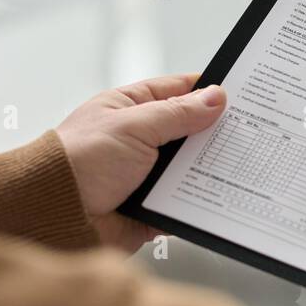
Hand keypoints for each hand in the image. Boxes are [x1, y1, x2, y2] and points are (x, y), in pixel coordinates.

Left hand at [56, 74, 225, 251]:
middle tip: (250, 130)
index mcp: (131, 108)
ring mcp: (147, 174)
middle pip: (191, 131)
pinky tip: (222, 197)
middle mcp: (140, 139)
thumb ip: (178, 112)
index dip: (208, 90)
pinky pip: (186, 202)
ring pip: (192, 168)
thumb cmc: (78, 161)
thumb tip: (216, 97)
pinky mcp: (153, 206)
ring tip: (241, 163)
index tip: (241, 93)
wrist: (54, 215)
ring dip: (209, 169)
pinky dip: (200, 202)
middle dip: (215, 133)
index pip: (178, 91)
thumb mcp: (134, 125)